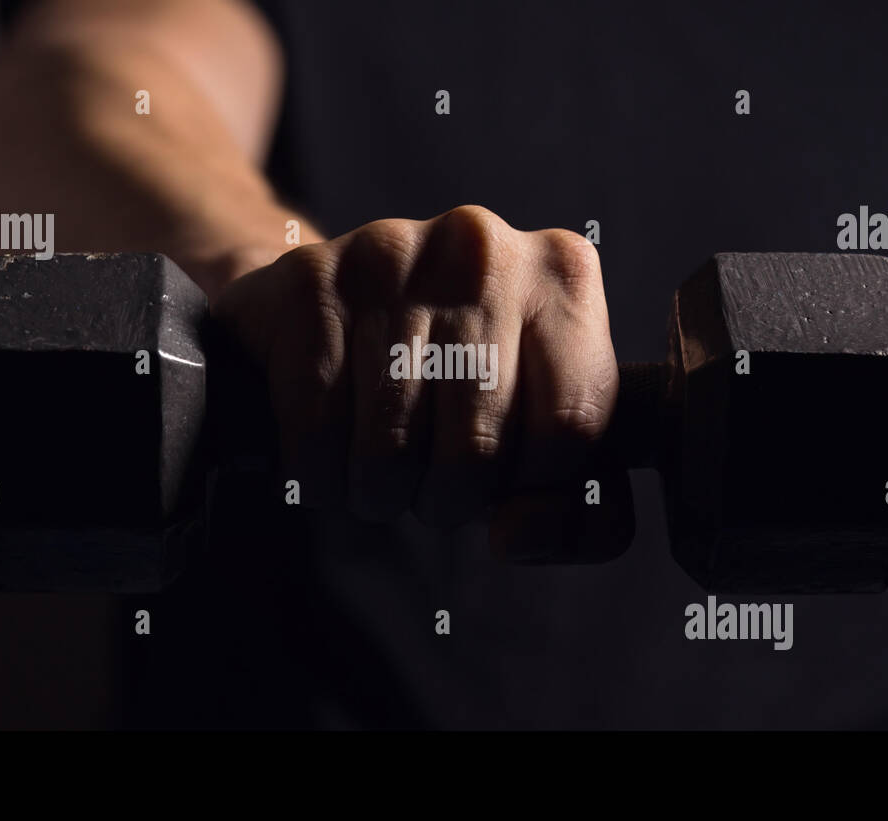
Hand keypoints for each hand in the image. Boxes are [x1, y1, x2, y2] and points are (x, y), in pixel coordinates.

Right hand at [213, 205, 628, 556]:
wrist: (328, 308)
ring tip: (380, 473)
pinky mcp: (312, 282)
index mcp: (562, 275)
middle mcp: (483, 249)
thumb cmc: (453, 383)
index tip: (504, 485)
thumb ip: (575, 511)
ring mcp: (393, 256)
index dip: (532, 487)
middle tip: (430, 487)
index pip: (570, 425)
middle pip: (479, 448)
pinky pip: (318, 431)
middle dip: (447, 501)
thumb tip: (517, 535)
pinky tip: (329, 457)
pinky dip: (320, 474)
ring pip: (392, 449)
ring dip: (379, 495)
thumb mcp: (538, 435)